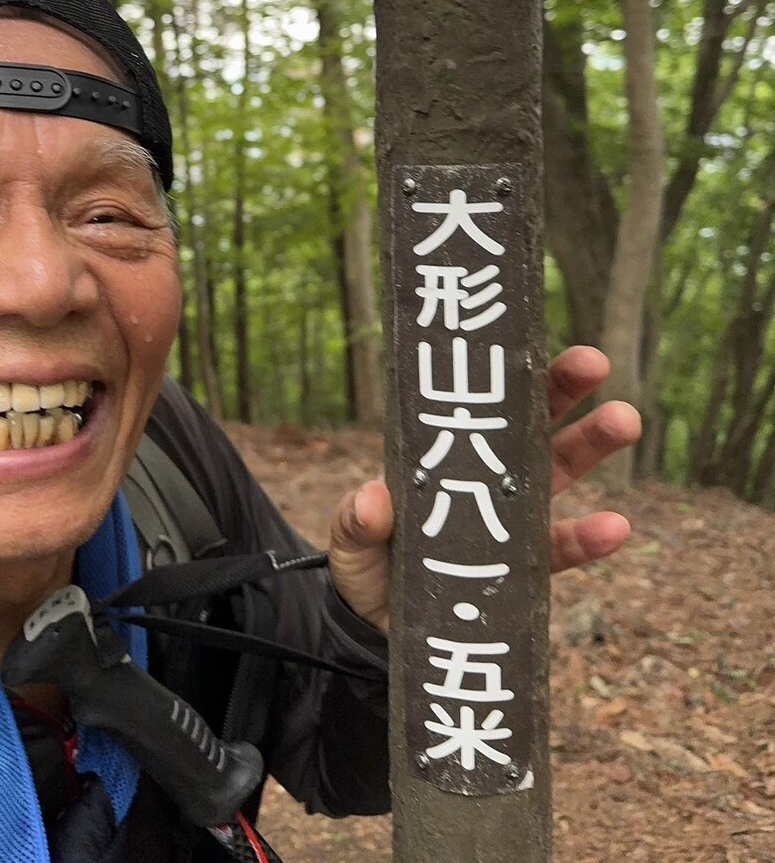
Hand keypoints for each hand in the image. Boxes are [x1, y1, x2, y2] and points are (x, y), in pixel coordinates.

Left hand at [327, 345, 641, 633]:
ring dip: (592, 445)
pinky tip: (616, 527)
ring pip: (560, 472)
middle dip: (564, 390)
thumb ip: (356, 521)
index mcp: (446, 453)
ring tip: (624, 420)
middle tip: (594, 362)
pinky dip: (591, 538)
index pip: (478, 404)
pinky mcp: (525, 570)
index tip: (527, 340)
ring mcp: (511, 519)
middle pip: (531, 425)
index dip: (505, 372)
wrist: (378, 632)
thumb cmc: (365, 567)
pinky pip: (563, 548)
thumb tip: (373, 498)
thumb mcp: (349, 541)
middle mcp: (485, 475)